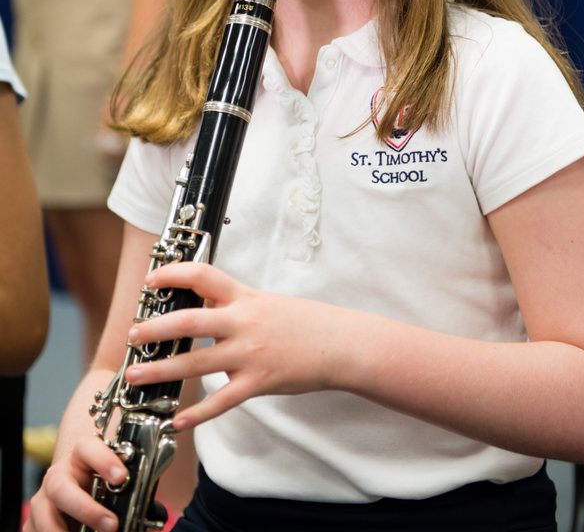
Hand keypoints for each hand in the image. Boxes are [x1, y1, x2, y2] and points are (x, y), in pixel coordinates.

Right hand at [24, 435, 126, 531]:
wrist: (76, 487)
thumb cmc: (101, 485)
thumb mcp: (114, 482)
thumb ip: (130, 492)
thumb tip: (151, 516)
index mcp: (81, 457)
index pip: (87, 448)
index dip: (104, 460)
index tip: (121, 477)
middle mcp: (58, 475)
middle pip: (61, 486)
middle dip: (86, 509)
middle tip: (112, 526)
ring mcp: (43, 500)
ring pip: (44, 513)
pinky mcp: (33, 521)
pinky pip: (36, 531)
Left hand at [124, 263, 351, 429]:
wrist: (338, 343)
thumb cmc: (301, 321)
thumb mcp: (264, 300)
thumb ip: (231, 300)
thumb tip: (199, 296)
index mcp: (244, 297)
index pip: (204, 275)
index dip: (174, 273)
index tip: (151, 280)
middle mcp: (243, 322)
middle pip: (189, 320)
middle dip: (155, 328)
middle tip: (133, 335)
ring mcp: (249, 353)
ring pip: (196, 362)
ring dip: (161, 371)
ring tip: (136, 376)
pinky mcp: (257, 382)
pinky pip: (220, 401)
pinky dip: (196, 415)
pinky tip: (176, 421)